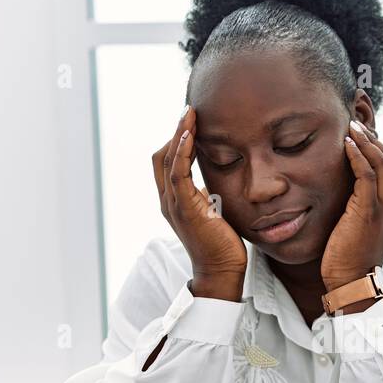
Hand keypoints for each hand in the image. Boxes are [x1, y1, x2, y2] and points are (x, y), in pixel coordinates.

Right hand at [152, 105, 246, 299]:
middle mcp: (168, 200)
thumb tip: (212, 181)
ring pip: (168, 160)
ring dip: (179, 134)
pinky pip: (178, 173)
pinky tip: (191, 135)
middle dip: (175, 132)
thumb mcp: (213, 211)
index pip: (166, 162)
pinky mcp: (185, 208)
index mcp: (173, 201)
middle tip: (190, 111)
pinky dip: (182, 151)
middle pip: (161, 156)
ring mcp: (173, 204)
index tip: (192, 122)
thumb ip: (207, 195)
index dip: (176, 141)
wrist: (221, 271)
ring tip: (190, 114)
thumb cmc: (221, 244)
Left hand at [321, 120, 382, 295]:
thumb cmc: (349, 262)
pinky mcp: (368, 212)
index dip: (379, 151)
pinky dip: (359, 157)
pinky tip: (347, 145)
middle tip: (356, 125)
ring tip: (352, 128)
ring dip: (367, 142)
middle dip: (375, 140)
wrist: (353, 284)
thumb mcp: (358, 232)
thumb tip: (342, 198)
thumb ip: (357, 212)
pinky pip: (368, 176)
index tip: (362, 137)